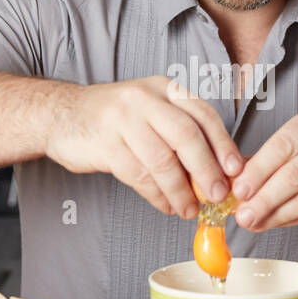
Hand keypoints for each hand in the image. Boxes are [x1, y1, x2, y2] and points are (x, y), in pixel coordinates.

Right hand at [44, 76, 242, 217]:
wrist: (62, 114)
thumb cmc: (116, 118)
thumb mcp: (152, 112)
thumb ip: (183, 134)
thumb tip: (221, 171)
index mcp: (164, 89)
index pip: (203, 115)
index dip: (223, 144)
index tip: (235, 171)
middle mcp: (144, 98)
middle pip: (186, 136)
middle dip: (206, 171)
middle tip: (217, 195)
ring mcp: (122, 119)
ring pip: (161, 160)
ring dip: (180, 191)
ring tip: (189, 209)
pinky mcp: (104, 144)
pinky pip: (138, 175)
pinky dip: (156, 195)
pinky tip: (165, 205)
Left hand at [230, 102, 297, 230]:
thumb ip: (280, 147)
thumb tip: (239, 173)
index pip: (283, 145)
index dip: (258, 170)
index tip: (238, 190)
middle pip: (296, 176)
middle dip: (264, 199)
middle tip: (242, 215)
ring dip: (279, 215)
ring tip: (255, 223)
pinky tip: (281, 221)